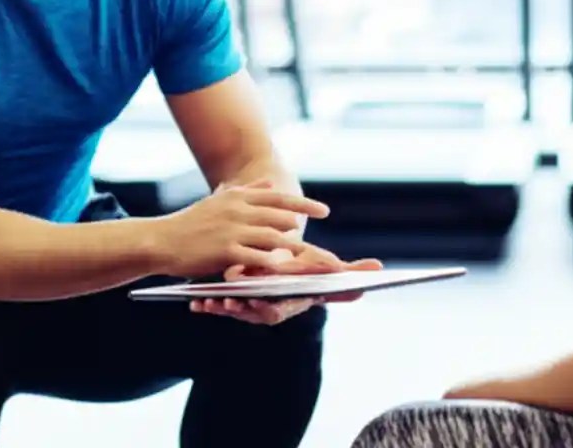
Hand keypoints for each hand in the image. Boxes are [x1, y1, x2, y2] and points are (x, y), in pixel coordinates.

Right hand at [150, 180, 329, 278]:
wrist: (161, 240)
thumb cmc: (191, 223)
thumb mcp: (220, 201)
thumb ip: (247, 192)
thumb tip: (270, 183)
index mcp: (237, 197)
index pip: (278, 198)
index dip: (304, 205)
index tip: (324, 211)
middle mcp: (237, 210)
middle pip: (280, 216)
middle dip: (303, 229)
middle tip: (321, 240)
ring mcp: (232, 230)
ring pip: (272, 237)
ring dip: (293, 248)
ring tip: (310, 256)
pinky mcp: (225, 251)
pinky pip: (255, 258)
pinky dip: (271, 265)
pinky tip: (284, 272)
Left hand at [191, 242, 383, 325]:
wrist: (282, 259)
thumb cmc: (304, 265)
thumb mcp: (324, 266)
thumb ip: (349, 272)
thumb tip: (378, 270)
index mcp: (289, 302)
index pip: (277, 310)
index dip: (264, 307)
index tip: (254, 300)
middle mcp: (268, 308)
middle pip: (251, 313)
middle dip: (238, 309)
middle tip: (225, 299)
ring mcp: (248, 306)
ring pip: (232, 311)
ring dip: (218, 308)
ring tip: (205, 301)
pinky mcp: (231, 301)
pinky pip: (217, 307)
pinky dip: (205, 305)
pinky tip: (194, 303)